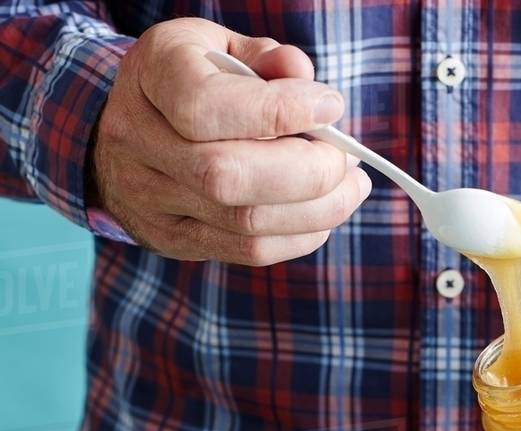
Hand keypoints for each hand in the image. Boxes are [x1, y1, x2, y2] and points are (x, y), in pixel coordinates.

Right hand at [89, 18, 370, 264]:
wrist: (128, 133)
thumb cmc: (191, 80)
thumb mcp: (218, 46)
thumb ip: (264, 58)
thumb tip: (303, 76)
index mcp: (150, 75)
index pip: (205, 106)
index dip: (277, 111)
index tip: (330, 107)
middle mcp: (138, 139)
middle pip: (226, 175)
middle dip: (306, 172)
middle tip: (346, 161)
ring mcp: (150, 198)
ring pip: (243, 223)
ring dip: (315, 210)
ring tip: (349, 188)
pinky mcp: (174, 239)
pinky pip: (247, 251)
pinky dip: (299, 236)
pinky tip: (323, 215)